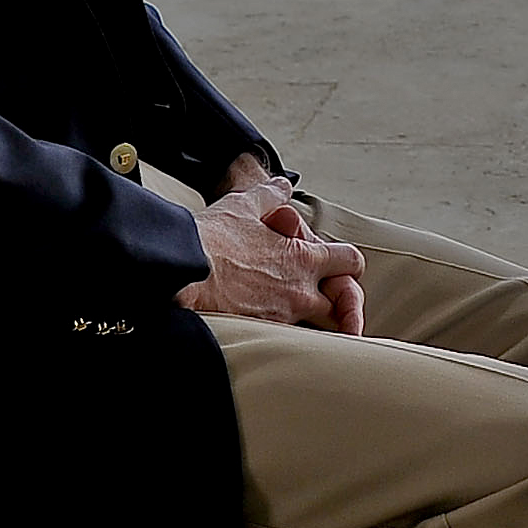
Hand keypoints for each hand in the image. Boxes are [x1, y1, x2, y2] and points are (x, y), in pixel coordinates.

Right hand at [178, 172, 364, 332]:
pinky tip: (259, 327)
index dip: (348, 264)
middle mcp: (299, 293)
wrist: (177, 273)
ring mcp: (280, 320)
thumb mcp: (242, 206)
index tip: (339, 268)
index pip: (350, 262)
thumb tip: (282, 186)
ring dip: (305, 321)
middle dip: (336, 304)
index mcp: (303, 259)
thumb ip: (269, 196)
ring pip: (312, 328)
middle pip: (341, 306)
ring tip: (283, 312)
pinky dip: (276, 335)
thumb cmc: (209, 240)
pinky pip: (280, 342)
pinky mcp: (256, 338)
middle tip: (322, 301)